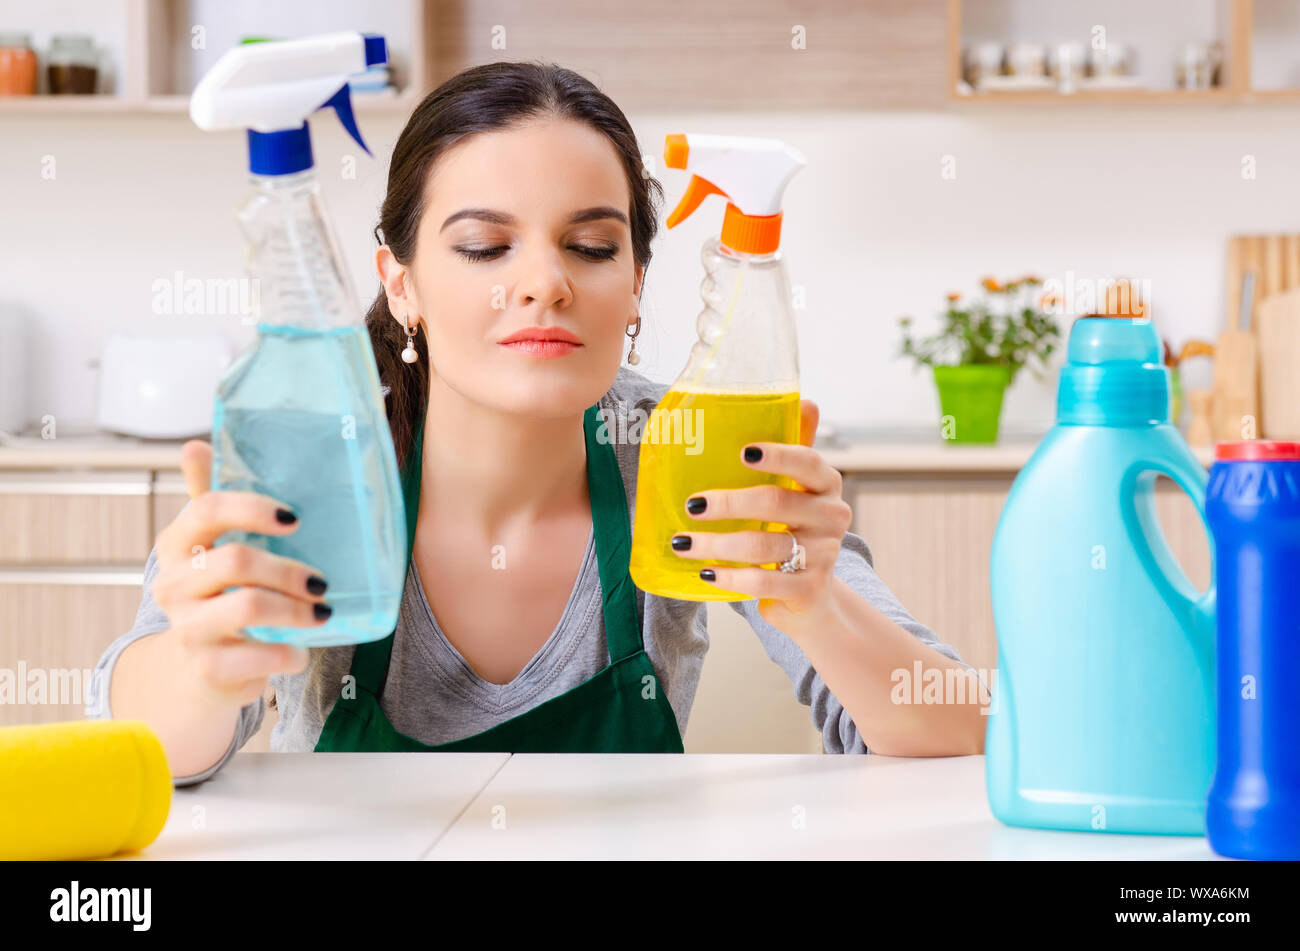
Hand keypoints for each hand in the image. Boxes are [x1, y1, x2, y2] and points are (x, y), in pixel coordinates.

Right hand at [149, 440, 329, 710]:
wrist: (200, 668)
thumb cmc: (219, 594)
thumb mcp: (213, 546)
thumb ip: (211, 497)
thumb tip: (196, 445)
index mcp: (177, 544)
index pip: (207, 510)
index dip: (254, 509)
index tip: (295, 518)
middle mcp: (174, 584)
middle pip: (236, 560)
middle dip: (289, 569)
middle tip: (322, 581)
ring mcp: (187, 627)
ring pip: (248, 606)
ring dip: (297, 610)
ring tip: (323, 613)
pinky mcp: (207, 667)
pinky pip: (257, 655)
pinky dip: (289, 653)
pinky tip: (301, 650)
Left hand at [671, 399, 852, 630]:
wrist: (811, 594)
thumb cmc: (793, 529)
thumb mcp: (796, 490)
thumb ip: (795, 447)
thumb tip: (803, 399)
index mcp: (826, 484)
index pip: (808, 461)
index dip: (777, 455)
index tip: (742, 452)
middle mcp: (832, 517)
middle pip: (777, 502)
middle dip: (728, 503)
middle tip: (691, 504)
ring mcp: (823, 555)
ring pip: (763, 545)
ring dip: (716, 544)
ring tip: (682, 542)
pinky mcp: (809, 589)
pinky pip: (764, 582)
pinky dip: (729, 577)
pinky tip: (705, 572)